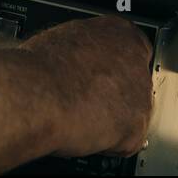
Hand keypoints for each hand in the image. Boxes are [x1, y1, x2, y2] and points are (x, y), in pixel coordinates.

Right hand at [22, 16, 153, 157]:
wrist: (36, 94)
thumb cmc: (39, 68)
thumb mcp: (65, 40)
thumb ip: (85, 50)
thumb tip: (77, 59)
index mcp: (119, 33)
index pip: (132, 53)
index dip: (113, 72)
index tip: (100, 82)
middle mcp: (136, 60)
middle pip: (134, 85)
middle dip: (114, 98)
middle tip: (86, 104)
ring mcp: (140, 94)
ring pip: (130, 114)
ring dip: (110, 121)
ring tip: (80, 118)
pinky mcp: (136, 126)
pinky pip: (126, 142)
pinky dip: (107, 145)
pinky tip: (85, 133)